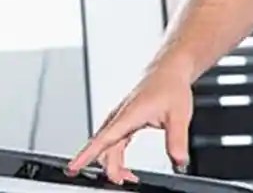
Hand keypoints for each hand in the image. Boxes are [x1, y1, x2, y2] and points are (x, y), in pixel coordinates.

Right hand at [65, 61, 194, 183]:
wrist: (170, 71)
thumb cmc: (170, 86)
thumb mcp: (179, 116)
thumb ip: (177, 141)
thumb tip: (179, 162)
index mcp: (129, 115)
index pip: (103, 139)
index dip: (86, 155)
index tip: (73, 167)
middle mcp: (120, 117)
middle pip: (105, 148)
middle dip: (110, 168)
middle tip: (124, 181)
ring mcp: (120, 119)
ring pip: (108, 146)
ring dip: (113, 164)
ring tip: (128, 177)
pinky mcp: (124, 121)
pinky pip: (113, 142)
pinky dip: (115, 156)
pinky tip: (123, 166)